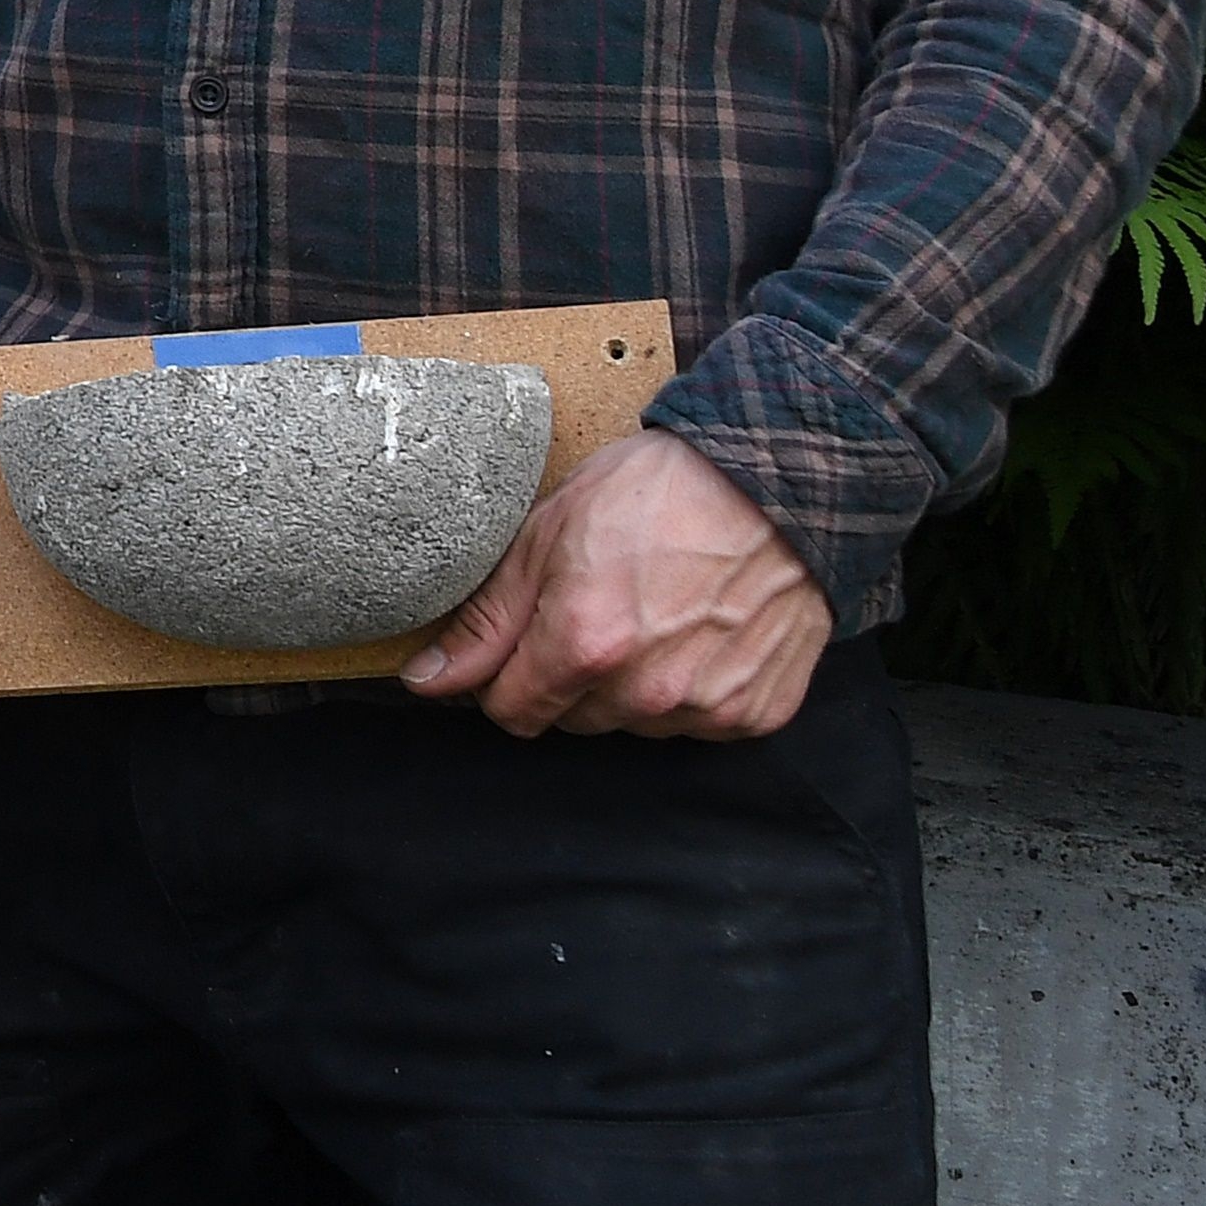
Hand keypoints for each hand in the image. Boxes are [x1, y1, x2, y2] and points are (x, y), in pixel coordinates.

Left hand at [406, 428, 831, 736]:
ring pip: (633, 724)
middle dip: (568, 675)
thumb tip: (427, 680)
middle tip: (596, 608)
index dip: (504, 677)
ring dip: (630, 685)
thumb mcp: (548, 533)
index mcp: (584, 646)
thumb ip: (486, 620)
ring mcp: (706, 708)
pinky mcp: (755, 713)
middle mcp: (646, 692)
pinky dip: (691, 688)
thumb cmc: (660, 491)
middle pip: (572, 719)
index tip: (520, 643)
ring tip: (654, 612)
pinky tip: (699, 631)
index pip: (510, 712)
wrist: (779, 482)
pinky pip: (696, 723)